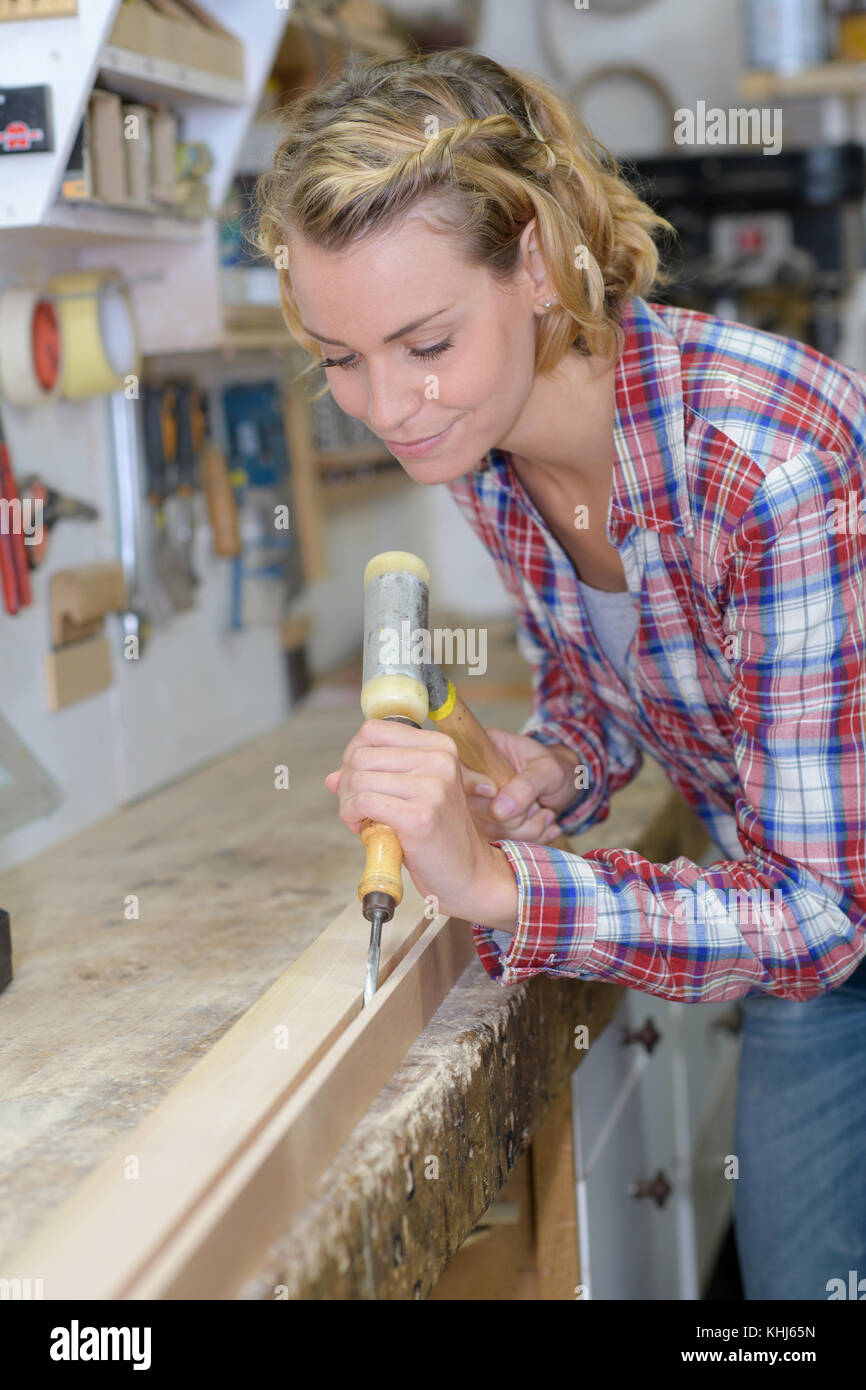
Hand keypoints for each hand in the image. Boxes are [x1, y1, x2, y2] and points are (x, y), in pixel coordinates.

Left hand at [324, 719, 519, 930]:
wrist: (468, 874)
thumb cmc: (437, 836)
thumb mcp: (410, 796)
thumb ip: (375, 778)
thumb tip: (333, 778)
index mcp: (440, 747)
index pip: (374, 730)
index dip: (354, 754)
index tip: (358, 780)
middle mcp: (440, 761)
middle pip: (361, 754)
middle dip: (346, 783)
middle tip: (355, 808)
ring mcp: (433, 787)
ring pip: (358, 778)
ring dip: (347, 803)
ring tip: (361, 821)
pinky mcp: (420, 816)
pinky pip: (363, 802)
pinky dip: (352, 816)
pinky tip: (364, 829)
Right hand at [461, 727, 576, 843]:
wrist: (564, 785)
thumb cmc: (553, 768)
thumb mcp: (547, 769)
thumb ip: (526, 786)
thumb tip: (498, 811)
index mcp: (477, 752)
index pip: (455, 769)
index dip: (471, 785)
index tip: (495, 788)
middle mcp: (471, 780)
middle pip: (474, 809)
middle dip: (516, 816)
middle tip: (538, 804)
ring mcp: (476, 806)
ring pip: (491, 831)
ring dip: (527, 828)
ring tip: (544, 813)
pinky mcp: (486, 827)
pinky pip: (502, 843)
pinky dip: (530, 838)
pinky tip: (542, 824)